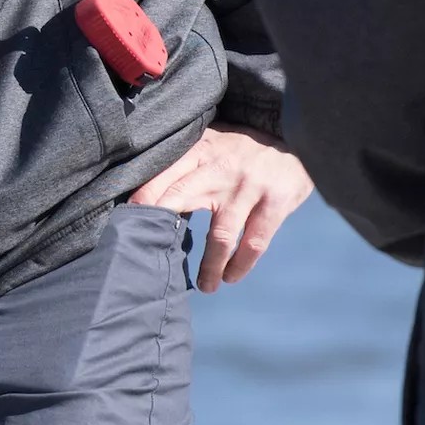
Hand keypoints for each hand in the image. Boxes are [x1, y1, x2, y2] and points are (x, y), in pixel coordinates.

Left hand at [130, 123, 313, 290]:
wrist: (296, 137)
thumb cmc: (243, 149)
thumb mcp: (213, 143)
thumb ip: (187, 164)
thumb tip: (150, 197)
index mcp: (201, 149)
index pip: (164, 175)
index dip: (144, 200)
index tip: (128, 224)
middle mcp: (221, 167)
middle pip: (181, 199)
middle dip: (160, 229)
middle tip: (148, 258)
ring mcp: (248, 187)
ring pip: (220, 236)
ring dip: (209, 266)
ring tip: (204, 286)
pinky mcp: (274, 203)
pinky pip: (253, 243)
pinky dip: (240, 265)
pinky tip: (230, 276)